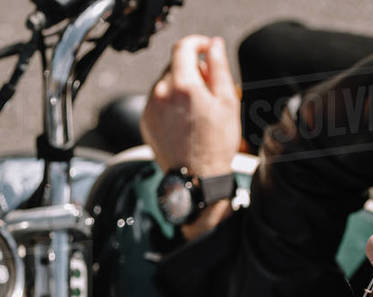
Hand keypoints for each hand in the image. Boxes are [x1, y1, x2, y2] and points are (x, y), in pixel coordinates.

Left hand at [140, 35, 240, 180]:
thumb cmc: (216, 143)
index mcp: (182, 86)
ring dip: (180, 86)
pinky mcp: (145, 121)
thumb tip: (213, 45)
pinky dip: (170, 102)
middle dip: (191, 69)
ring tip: (197, 108)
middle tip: (209, 89)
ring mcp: (150, 108)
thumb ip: (219, 66)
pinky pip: (157, 100)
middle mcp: (160, 94)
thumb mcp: (227, 100)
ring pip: (164, 83)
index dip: (198, 43)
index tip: (207, 49)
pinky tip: (184, 119)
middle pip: (174, 65)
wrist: (196, 177)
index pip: (183, 47)